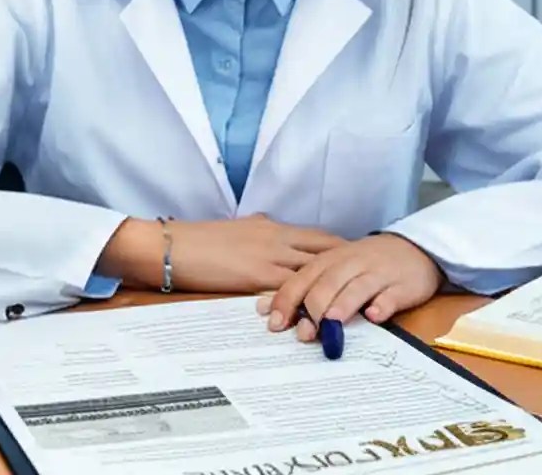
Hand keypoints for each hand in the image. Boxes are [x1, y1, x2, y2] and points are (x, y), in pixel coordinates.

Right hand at [98, 213, 347, 293]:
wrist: (172, 246)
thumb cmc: (197, 239)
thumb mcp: (236, 228)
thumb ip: (256, 229)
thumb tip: (266, 224)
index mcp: (272, 227)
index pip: (319, 238)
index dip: (343, 251)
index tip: (360, 264)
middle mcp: (277, 239)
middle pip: (328, 252)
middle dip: (351, 268)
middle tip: (370, 285)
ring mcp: (269, 257)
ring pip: (315, 271)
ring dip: (335, 288)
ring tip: (356, 305)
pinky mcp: (257, 276)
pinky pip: (292, 290)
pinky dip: (309, 302)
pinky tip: (322, 317)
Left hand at [257, 233, 442, 341]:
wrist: (412, 248)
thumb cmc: (364, 263)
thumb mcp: (333, 270)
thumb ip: (304, 288)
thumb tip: (266, 309)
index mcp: (328, 261)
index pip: (302, 279)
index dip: (287, 301)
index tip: (274, 323)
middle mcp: (350, 265)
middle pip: (327, 284)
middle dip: (313, 309)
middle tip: (304, 334)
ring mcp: (377, 274)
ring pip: (357, 288)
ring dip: (343, 306)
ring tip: (332, 323)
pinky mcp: (402, 285)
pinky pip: (391, 295)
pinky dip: (382, 305)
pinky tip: (374, 316)